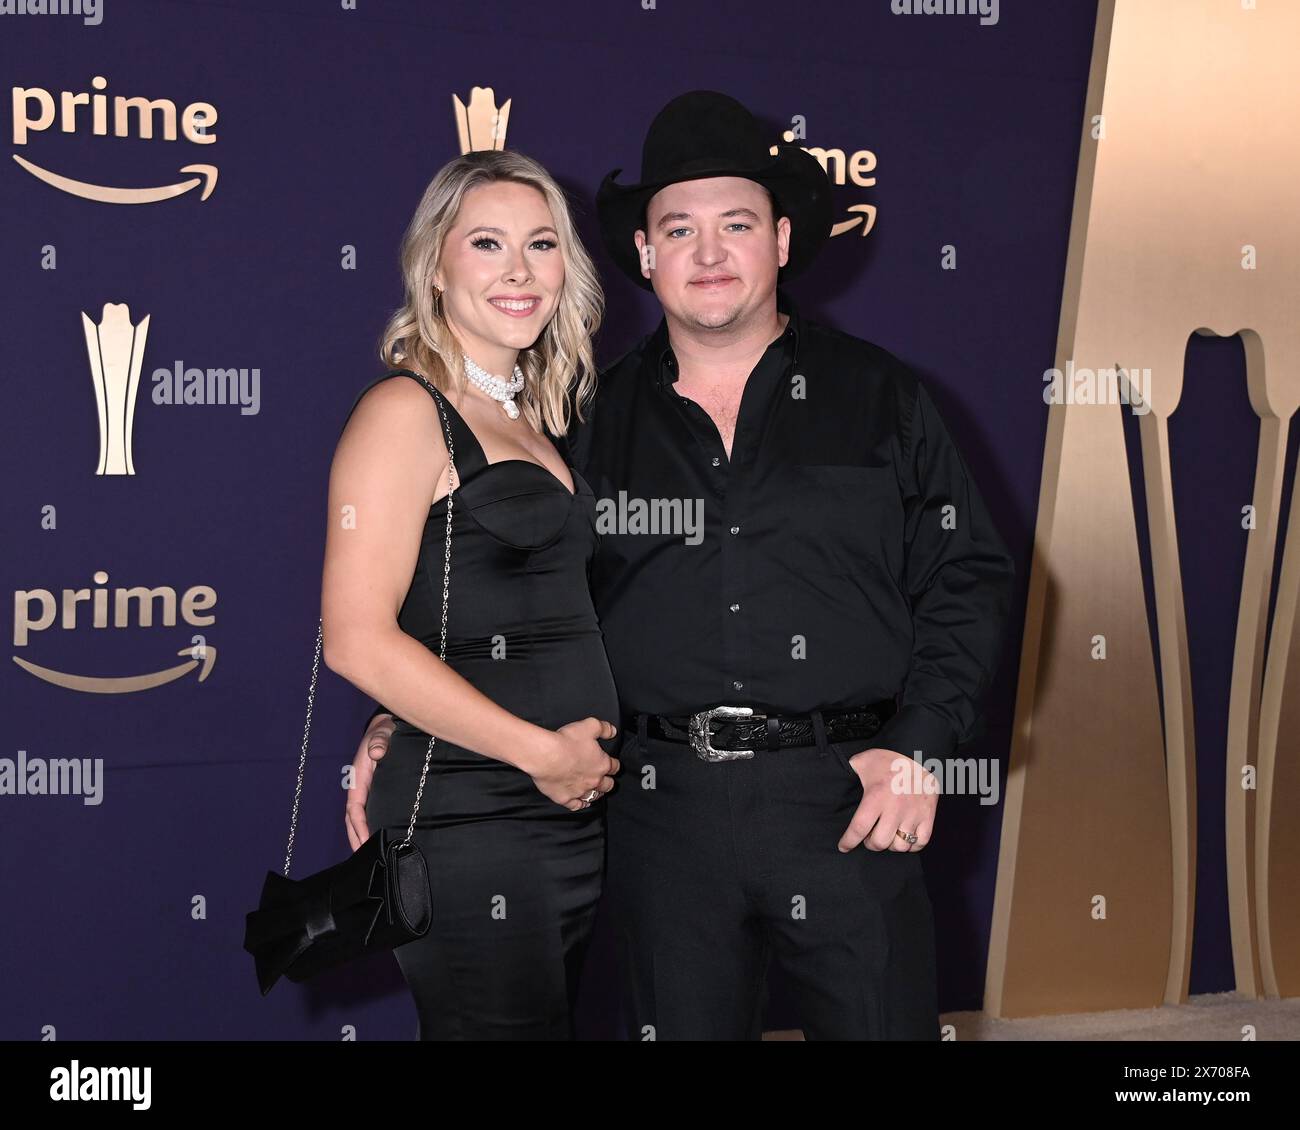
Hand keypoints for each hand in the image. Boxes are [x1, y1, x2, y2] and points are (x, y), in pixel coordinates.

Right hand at [345, 711, 394, 849]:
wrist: (386, 727)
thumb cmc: (384, 731)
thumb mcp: (383, 732)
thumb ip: (380, 741)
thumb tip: (376, 752)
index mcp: (359, 776)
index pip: (355, 806)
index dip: (359, 824)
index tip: (365, 840)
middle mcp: (359, 785)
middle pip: (352, 818)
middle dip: (356, 837)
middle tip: (365, 856)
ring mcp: (365, 789)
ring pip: (358, 817)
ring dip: (359, 835)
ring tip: (367, 853)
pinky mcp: (372, 790)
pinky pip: (366, 812)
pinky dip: (366, 826)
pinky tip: (373, 837)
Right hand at [528, 718, 620, 810]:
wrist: (545, 755)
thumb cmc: (565, 742)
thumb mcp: (589, 726)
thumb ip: (603, 728)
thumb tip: (612, 731)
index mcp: (601, 764)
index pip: (615, 767)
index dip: (614, 764)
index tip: (612, 763)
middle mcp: (594, 780)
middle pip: (607, 785)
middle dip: (608, 781)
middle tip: (606, 779)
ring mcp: (580, 791)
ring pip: (593, 796)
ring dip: (596, 793)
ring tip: (596, 791)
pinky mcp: (565, 798)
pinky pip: (576, 806)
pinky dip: (580, 805)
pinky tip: (581, 803)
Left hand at [837, 746, 938, 852]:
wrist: (920, 752)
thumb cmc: (888, 758)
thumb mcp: (863, 762)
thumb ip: (848, 772)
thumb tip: (830, 776)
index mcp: (876, 796)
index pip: (859, 828)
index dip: (849, 841)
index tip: (843, 847)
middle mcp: (895, 808)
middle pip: (879, 842)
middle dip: (870, 844)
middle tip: (868, 837)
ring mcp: (913, 814)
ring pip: (900, 846)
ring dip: (890, 845)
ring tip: (887, 836)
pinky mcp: (928, 816)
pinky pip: (920, 843)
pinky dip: (911, 846)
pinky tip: (904, 837)